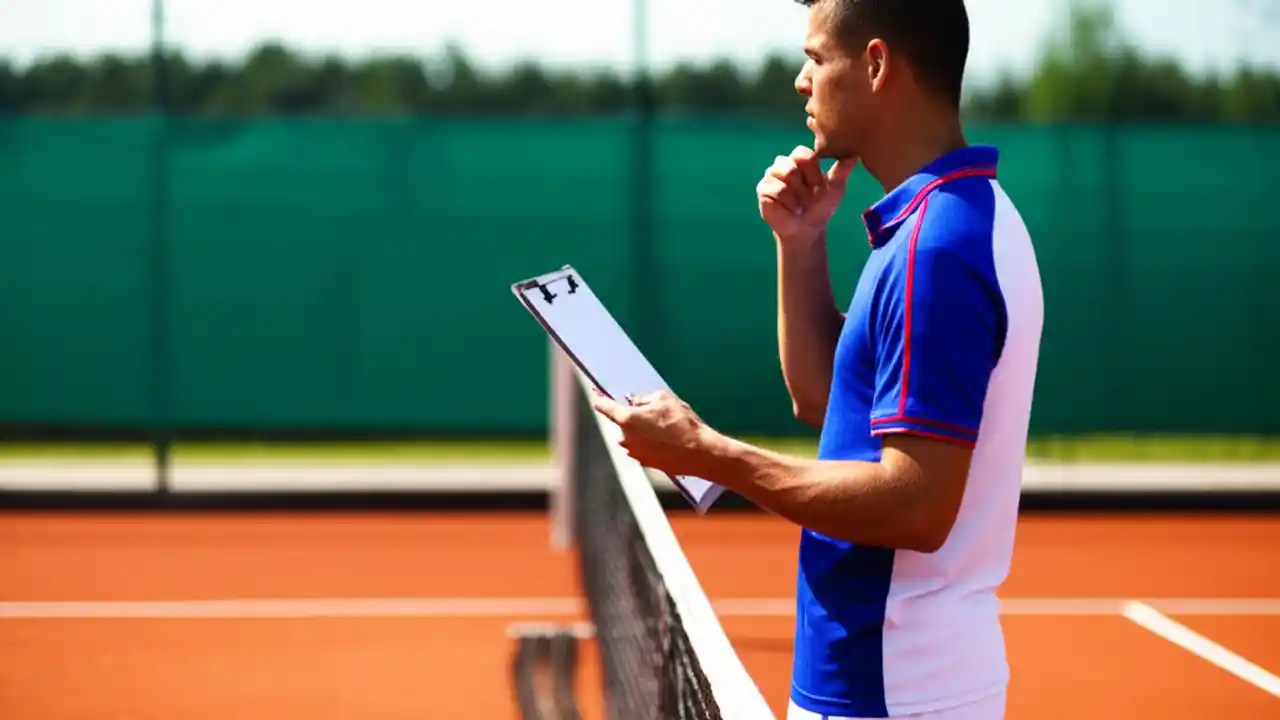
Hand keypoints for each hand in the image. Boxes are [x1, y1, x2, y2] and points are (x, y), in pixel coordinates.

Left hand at [590, 390, 714, 478]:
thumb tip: (636, 403)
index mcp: (627, 419)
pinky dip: (651, 443)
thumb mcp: (664, 399)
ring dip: (643, 432)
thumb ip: (645, 399)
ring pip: (634, 437)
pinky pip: (643, 448)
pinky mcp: (646, 463)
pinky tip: (668, 440)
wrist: (698, 451)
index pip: (606, 407)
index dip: (601, 400)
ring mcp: (635, 453)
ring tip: (666, 429)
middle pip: (623, 423)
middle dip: (634, 417)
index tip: (596, 397)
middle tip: (655, 414)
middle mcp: (626, 438)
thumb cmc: (682, 422)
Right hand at [757, 146, 856, 244]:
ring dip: (797, 195)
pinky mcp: (763, 190)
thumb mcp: (835, 188)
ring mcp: (770, 176)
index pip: (803, 153)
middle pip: (792, 164)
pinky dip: (788, 203)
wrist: (807, 230)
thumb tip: (855, 155)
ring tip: (799, 205)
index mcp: (800, 159)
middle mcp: (783, 164)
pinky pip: (778, 190)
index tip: (818, 186)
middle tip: (808, 198)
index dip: (812, 172)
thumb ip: (842, 171)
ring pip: (785, 176)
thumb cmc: (821, 207)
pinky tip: (791, 210)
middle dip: (805, 186)